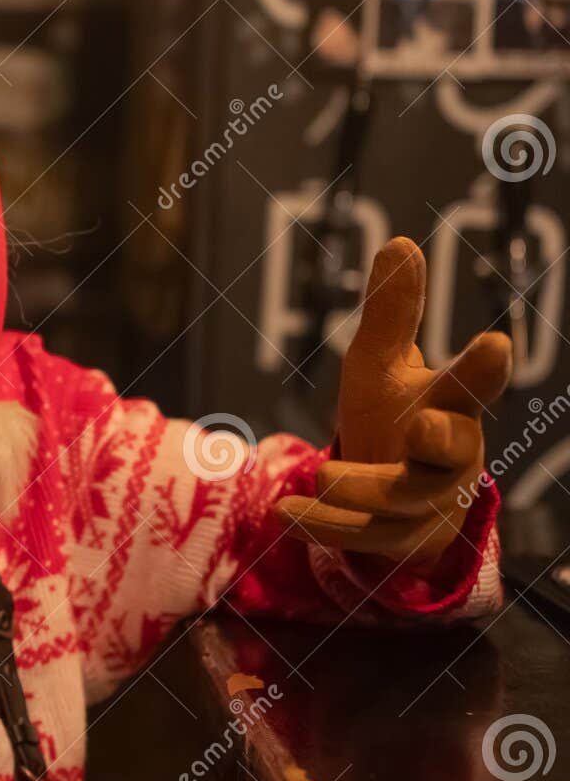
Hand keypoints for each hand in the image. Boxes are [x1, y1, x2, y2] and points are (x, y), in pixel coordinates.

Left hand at [275, 237, 510, 564]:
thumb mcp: (383, 363)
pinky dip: (323, 526)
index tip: (496, 343)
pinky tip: (284, 513)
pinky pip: (363, 539)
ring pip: (403, 502)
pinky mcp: (395, 539)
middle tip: (421, 424)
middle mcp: (448, 457)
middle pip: (456, 451)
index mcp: (449, 406)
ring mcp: (425, 503)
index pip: (472, 385)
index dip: (484, 368)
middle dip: (442, 439)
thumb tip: (398, 241)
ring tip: (319, 474)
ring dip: (361, 491)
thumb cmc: (394, 414)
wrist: (390, 492)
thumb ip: (391, 312)